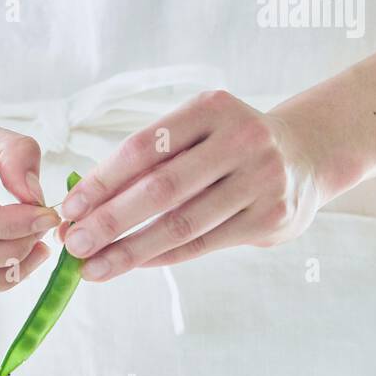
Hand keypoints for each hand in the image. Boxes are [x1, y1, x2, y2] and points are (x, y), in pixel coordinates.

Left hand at [58, 90, 325, 280]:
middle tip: (73, 244)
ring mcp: (262, 179)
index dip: (101, 180)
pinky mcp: (272, 217)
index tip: (68, 208)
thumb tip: (83, 202)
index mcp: (211, 108)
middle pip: (161, 188)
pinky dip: (162, 256)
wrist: (307, 154)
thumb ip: (151, 159)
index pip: (143, 148)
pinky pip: (203, 243)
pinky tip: (132, 264)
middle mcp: (241, 139)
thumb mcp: (197, 131)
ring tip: (93, 266)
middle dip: (109, 220)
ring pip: (182, 223)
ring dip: (130, 249)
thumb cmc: (229, 145)